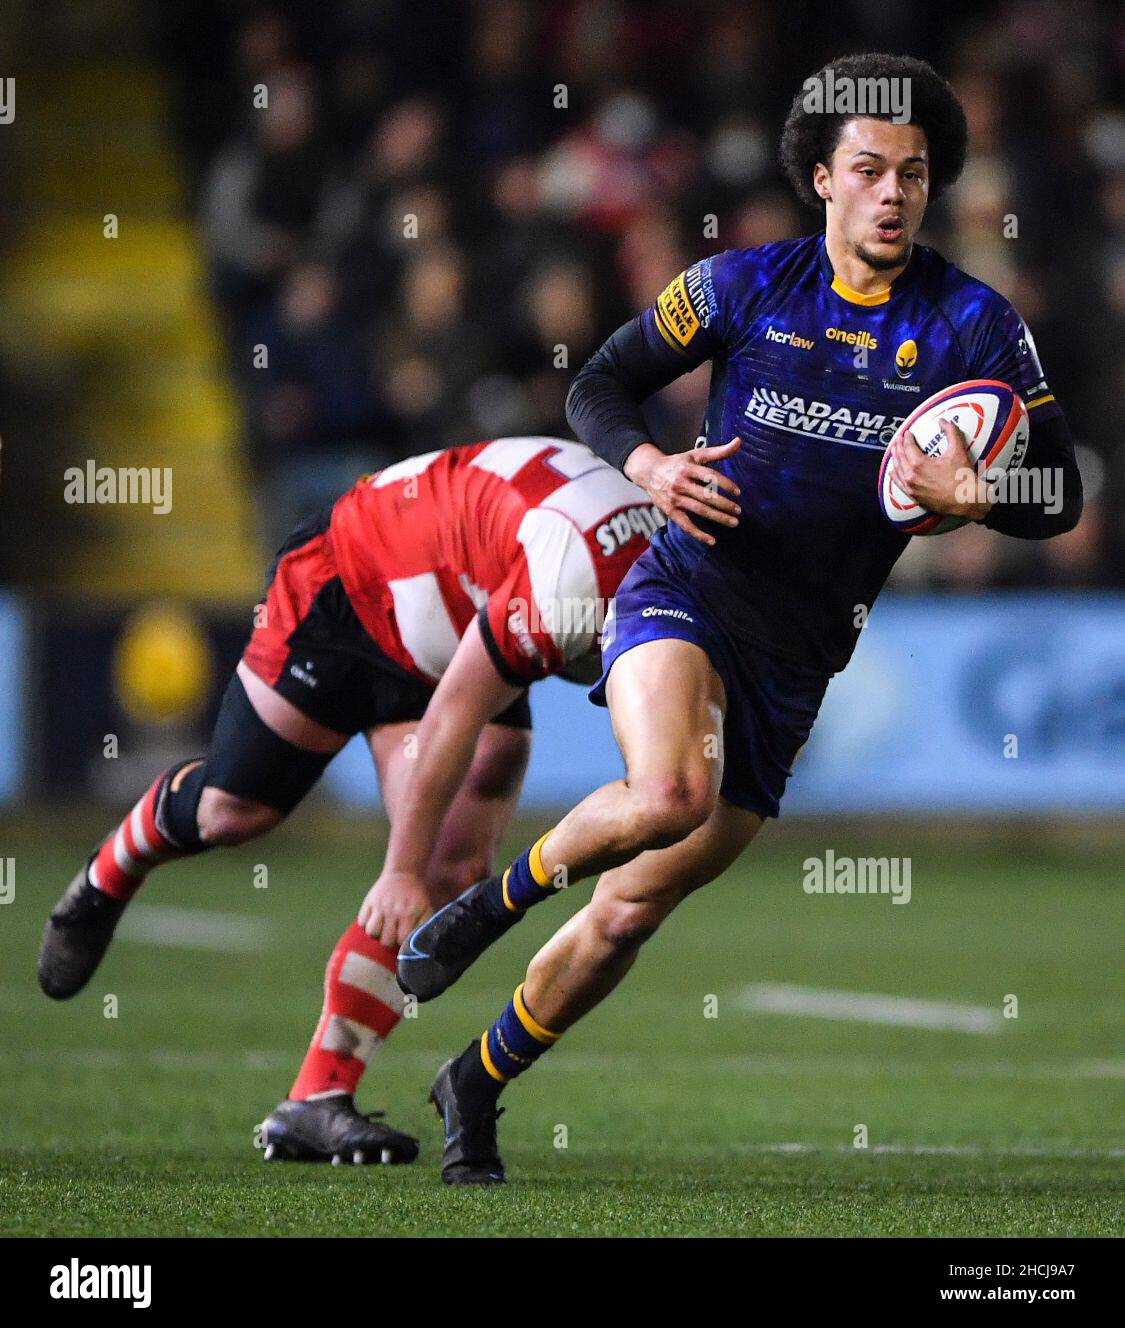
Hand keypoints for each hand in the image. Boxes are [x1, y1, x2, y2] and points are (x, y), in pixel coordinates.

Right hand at [358, 870, 433, 948]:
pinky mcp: (368, 902)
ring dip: (376, 934)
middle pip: (385, 940)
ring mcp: (379, 906)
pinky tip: (374, 921)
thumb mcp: (426, 908)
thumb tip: (416, 942)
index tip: (402, 938)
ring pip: (371, 932)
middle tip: (392, 935)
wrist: (403, 873)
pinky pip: (362, 921)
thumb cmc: (416, 895)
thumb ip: (422, 926)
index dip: (401, 943)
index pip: (401, 939)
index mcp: (408, 913)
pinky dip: (366, 924)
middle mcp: (392, 910)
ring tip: (381, 930)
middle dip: (389, 941)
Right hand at [624, 438, 741, 545]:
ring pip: (699, 510)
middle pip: (706, 495)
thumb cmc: (678, 463)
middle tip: (738, 511)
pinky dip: (699, 534)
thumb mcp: (696, 455)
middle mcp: (680, 483)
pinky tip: (712, 540)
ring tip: (734, 522)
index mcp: (688, 468)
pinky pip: (686, 525)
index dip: (725, 484)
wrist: (649, 472)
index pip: (709, 476)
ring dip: (717, 518)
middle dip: (724, 504)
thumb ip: (718, 451)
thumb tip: (739, 441)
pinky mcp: (671, 511)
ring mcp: (675, 498)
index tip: (738, 492)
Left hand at [889, 419, 992, 520]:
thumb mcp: (958, 451)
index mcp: (919, 464)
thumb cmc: (962, 477)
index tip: (907, 433)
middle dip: (898, 446)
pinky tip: (892, 471)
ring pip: (897, 470)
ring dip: (895, 458)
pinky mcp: (914, 496)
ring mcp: (911, 487)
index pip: (908, 446)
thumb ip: (951, 432)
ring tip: (894, 451)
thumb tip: (943, 421)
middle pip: (899, 457)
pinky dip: (894, 475)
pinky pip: (899, 483)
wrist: (965, 500)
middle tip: (899, 439)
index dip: (907, 438)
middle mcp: (911, 476)